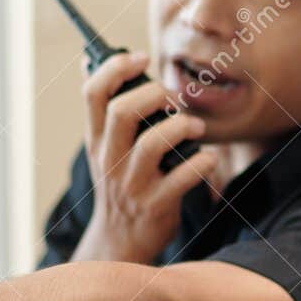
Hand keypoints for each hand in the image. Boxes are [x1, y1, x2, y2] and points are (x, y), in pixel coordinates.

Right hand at [74, 51, 217, 263]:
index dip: (115, 67)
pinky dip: (202, 163)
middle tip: (174, 98)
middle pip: (123, 112)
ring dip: (181, 126)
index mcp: (96, 140)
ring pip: (152, 143)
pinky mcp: (156, 205)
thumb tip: (99, 64)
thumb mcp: (105, 151)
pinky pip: (183, 178)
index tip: (140, 58)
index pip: (92, 93)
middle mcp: (110, 159)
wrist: (120, 243)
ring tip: (194, 126)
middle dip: (154, 94)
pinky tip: (208, 159)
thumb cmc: (122, 185)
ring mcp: (132, 184)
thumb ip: (108, 115)